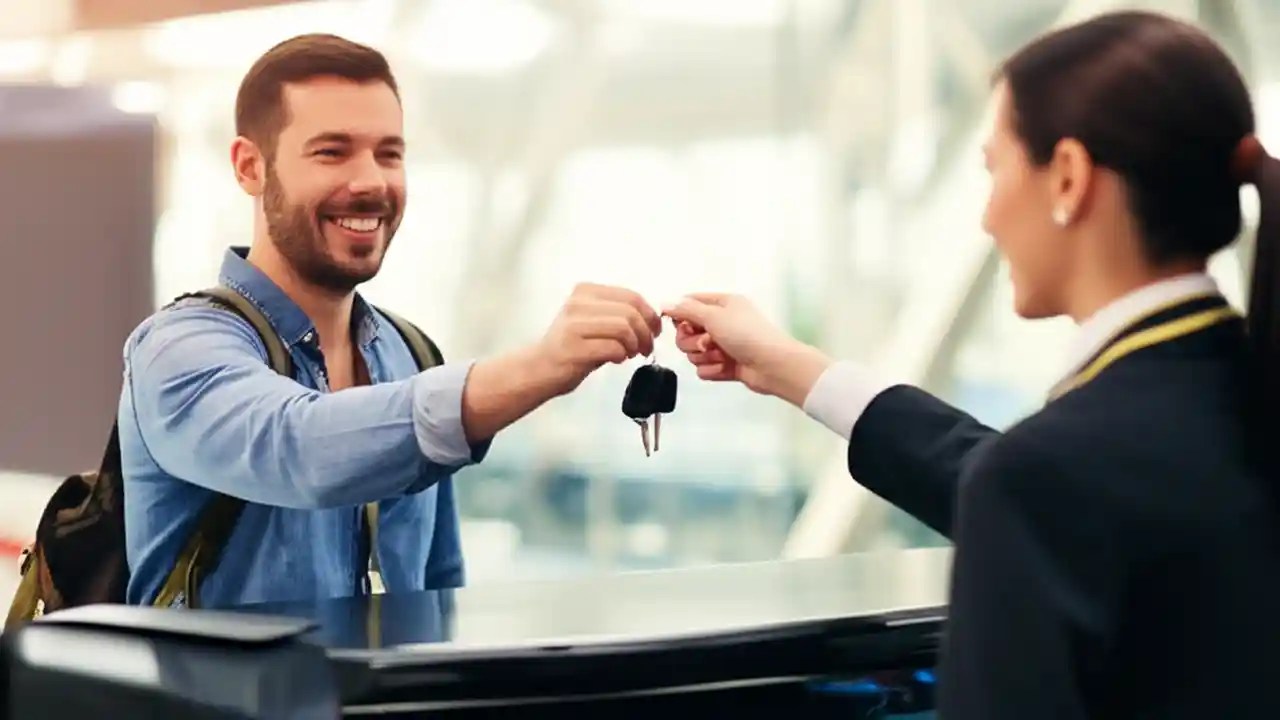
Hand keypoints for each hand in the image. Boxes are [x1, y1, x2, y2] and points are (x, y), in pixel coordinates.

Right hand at [536, 282, 662, 394]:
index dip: (650, 315)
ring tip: (630, 354)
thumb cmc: (571, 347)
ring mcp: (574, 325)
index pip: (631, 296)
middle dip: (646, 332)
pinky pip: (613, 348)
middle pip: (630, 312)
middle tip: (646, 347)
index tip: (654, 331)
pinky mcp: (574, 348)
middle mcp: (578, 303)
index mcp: (585, 292)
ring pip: (624, 328)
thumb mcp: (593, 322)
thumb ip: (618, 315)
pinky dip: (621, 355)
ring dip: (635, 344)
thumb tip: (651, 319)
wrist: (539, 368)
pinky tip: (616, 359)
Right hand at [663, 293, 830, 406]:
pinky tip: (726, 369)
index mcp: (721, 304)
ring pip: (693, 353)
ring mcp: (723, 345)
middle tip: (706, 343)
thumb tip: (665, 303)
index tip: (681, 324)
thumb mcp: (714, 316)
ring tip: (721, 356)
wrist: (773, 365)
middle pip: (686, 332)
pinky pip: (704, 369)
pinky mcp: (725, 365)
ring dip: (704, 357)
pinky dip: (712, 370)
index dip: (680, 315)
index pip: (689, 303)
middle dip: (692, 341)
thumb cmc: (746, 335)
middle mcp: (721, 322)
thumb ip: (687, 310)